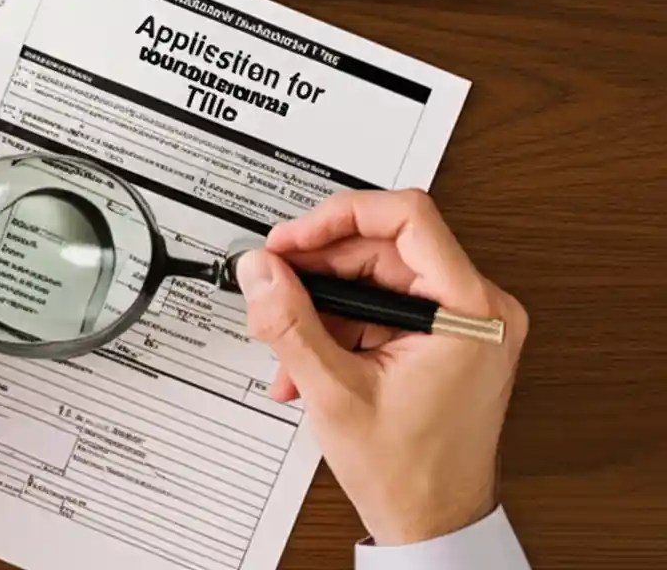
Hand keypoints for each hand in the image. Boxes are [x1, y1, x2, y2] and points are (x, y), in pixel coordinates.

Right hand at [233, 190, 527, 545]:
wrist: (432, 521)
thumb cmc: (410, 472)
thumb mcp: (334, 391)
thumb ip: (289, 323)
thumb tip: (261, 270)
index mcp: (469, 309)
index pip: (406, 217)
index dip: (338, 217)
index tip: (294, 239)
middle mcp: (477, 307)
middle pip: (382, 247)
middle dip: (318, 272)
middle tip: (273, 286)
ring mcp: (463, 322)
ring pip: (375, 278)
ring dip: (321, 307)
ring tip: (288, 346)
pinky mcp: (444, 338)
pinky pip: (381, 308)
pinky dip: (339, 327)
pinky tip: (309, 361)